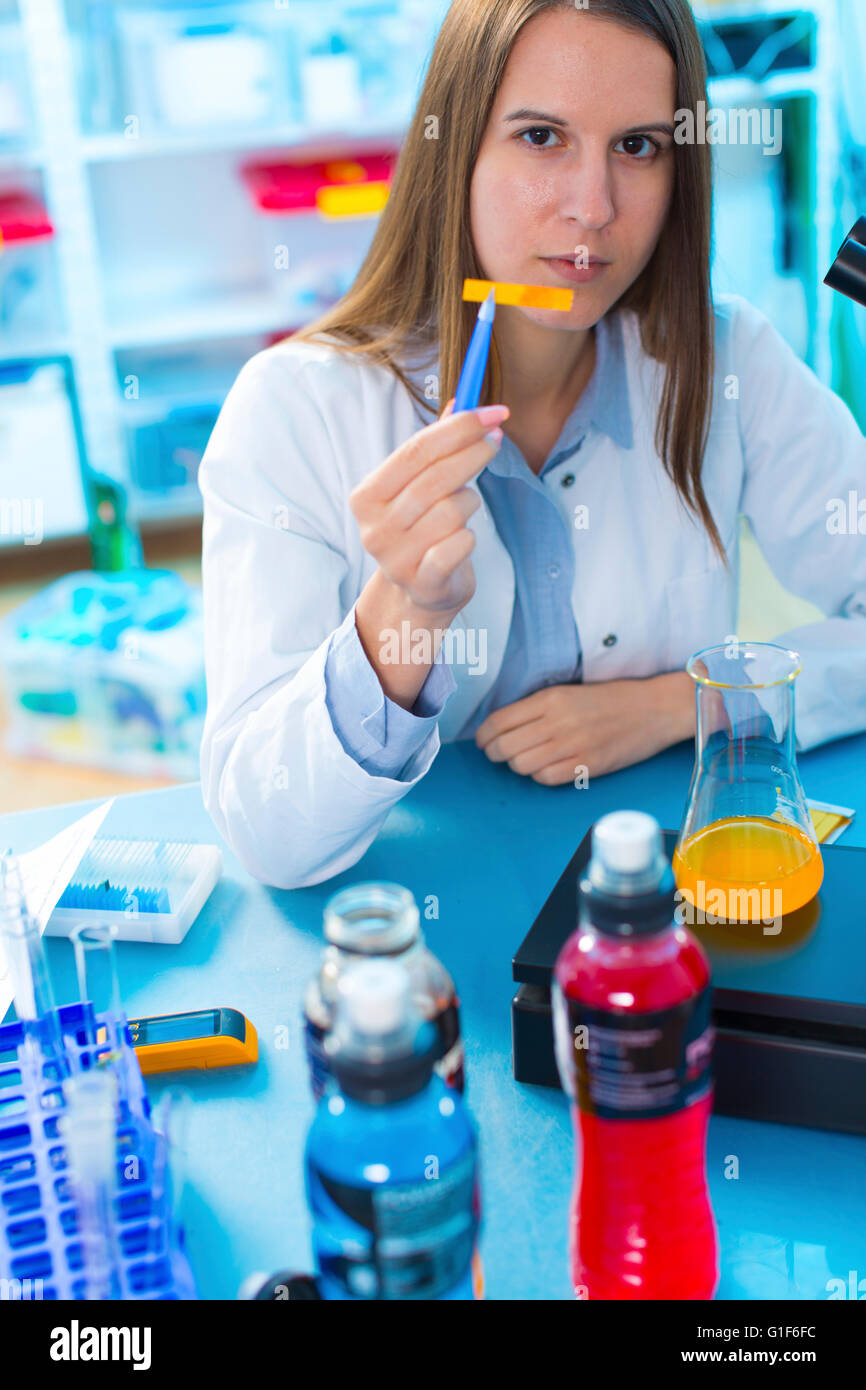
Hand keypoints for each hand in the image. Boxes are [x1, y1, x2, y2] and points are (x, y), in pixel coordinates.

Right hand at [349, 397, 509, 613]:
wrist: (421, 590)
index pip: (416, 450)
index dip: (458, 428)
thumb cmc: (423, 528)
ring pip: (453, 510)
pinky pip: (461, 543)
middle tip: (496, 439)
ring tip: (464, 509)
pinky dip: (469, 536)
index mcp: (366, 496)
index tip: (493, 412)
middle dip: (473, 452)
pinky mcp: (423, 581)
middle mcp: (375, 527)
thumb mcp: (422, 485)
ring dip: (469, 502)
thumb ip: (438, 445)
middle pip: (435, 477)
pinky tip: (461, 539)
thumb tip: (463, 399)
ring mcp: (395, 558)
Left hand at [474, 673, 695, 784]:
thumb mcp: (570, 691)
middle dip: (494, 753)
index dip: (484, 735)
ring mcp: (572, 745)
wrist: (655, 709)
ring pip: (522, 765)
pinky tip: (546, 768)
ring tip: (524, 760)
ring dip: (517, 765)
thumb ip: (539, 706)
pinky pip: (547, 778)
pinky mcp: (587, 765)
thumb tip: (505, 725)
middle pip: (505, 747)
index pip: (500, 721)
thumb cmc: (613, 698)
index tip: (483, 740)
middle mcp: (557, 722)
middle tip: (497, 753)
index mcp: (551, 698)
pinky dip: (540, 776)